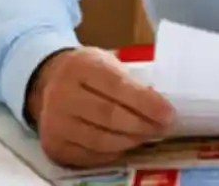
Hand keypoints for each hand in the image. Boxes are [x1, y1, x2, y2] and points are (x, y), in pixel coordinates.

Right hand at [25, 47, 174, 166]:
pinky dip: (112, 153)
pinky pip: (89, 156)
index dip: (146, 103)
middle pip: (109, 116)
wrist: (49, 81)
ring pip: (100, 140)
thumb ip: (131, 79)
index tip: (168, 114)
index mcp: (81, 66)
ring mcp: (54, 122)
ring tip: (147, 137)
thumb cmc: (89, 71)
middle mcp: (62, 94)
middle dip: (142, 125)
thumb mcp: (107, 62)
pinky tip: (126, 146)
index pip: (118, 86)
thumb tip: (160, 105)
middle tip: (163, 129)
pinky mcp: (53, 145)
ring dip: (130, 141)